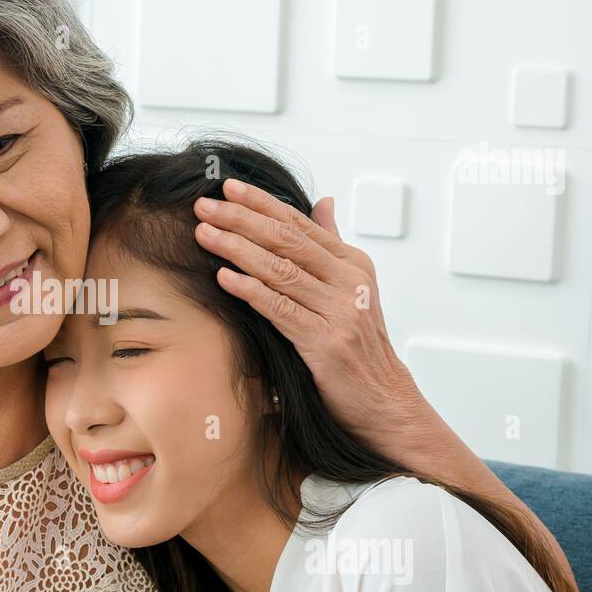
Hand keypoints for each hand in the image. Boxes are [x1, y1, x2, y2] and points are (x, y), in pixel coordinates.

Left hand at [193, 179, 579, 590]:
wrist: (386, 404)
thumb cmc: (361, 348)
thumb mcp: (352, 289)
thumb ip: (332, 245)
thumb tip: (323, 202)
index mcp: (354, 265)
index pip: (300, 224)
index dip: (262, 203)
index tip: (228, 187)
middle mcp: (351, 283)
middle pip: (287, 241)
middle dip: (242, 219)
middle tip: (205, 204)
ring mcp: (341, 313)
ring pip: (280, 270)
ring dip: (237, 249)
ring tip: (205, 233)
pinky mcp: (327, 344)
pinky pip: (281, 310)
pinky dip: (251, 290)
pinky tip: (225, 277)